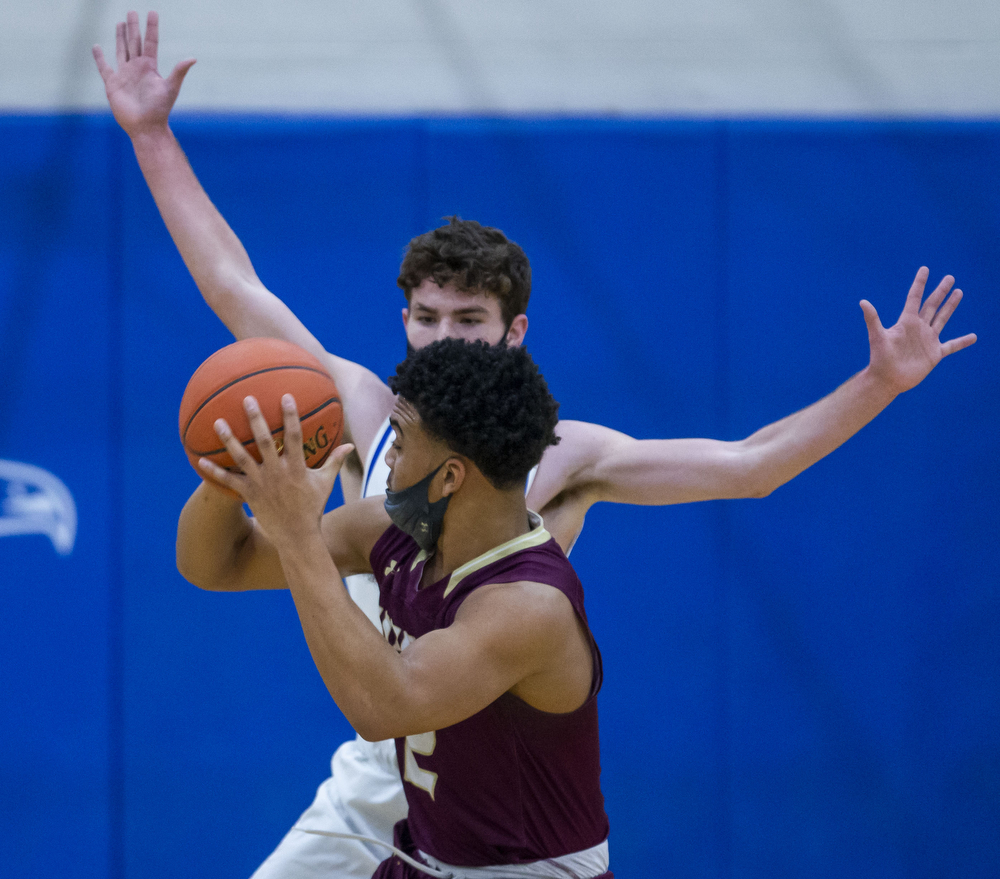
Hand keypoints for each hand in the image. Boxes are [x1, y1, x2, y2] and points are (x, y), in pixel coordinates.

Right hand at [92, 11, 195, 137]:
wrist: (145, 127)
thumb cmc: (159, 109)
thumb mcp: (170, 88)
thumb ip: (179, 72)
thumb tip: (193, 58)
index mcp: (150, 67)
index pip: (150, 42)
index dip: (151, 27)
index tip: (152, 12)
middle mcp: (137, 68)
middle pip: (134, 42)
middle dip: (133, 27)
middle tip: (132, 12)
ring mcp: (124, 74)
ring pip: (121, 50)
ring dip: (120, 37)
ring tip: (120, 23)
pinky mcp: (112, 83)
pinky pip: (104, 67)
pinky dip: (99, 57)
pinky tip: (97, 47)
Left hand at [199, 394, 354, 551]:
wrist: (297, 536)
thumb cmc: (312, 507)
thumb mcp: (325, 483)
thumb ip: (335, 461)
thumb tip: (349, 445)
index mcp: (297, 468)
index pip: (295, 437)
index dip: (290, 416)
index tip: (285, 396)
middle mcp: (277, 473)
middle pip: (264, 442)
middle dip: (255, 420)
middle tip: (246, 399)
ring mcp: (261, 483)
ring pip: (242, 458)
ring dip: (229, 440)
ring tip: (217, 422)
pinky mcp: (249, 495)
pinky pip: (228, 481)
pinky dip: (214, 471)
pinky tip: (200, 460)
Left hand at [861, 267, 976, 393]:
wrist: (887, 379)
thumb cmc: (880, 358)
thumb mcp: (877, 336)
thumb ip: (872, 319)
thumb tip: (862, 302)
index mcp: (906, 322)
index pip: (914, 298)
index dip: (919, 284)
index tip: (924, 269)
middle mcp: (918, 328)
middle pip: (932, 305)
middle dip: (941, 291)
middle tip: (949, 277)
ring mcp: (927, 340)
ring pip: (942, 319)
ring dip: (950, 306)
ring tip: (959, 292)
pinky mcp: (934, 354)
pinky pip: (952, 346)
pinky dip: (962, 342)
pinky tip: (973, 337)